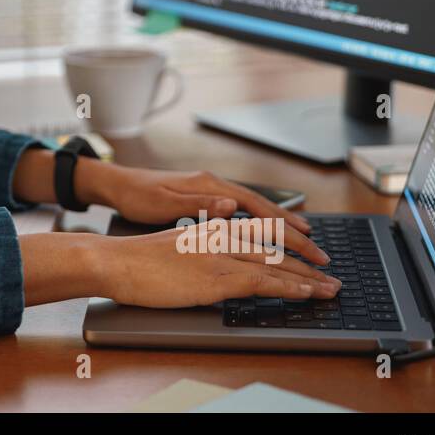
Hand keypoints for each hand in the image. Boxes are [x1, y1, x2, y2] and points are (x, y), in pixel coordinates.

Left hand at [81, 163, 328, 263]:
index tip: (308, 239)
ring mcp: (210, 192)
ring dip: (280, 225)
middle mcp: (214, 186)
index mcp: (209, 186)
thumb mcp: (162, 203)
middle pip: (262, 208)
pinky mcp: (203, 200)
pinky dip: (260, 224)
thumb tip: (231, 204)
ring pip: (254, 210)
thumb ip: (198, 205)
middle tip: (319, 249)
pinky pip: (241, 213)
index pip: (256, 205)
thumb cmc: (137, 195)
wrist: (115, 184)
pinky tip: (267, 234)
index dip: (284, 224)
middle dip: (292, 227)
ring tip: (305, 240)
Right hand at [95, 223, 340, 307]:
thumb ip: (202, 246)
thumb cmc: (139, 258)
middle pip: (276, 244)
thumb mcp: (177, 244)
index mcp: (212, 224)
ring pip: (275, 264)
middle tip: (330, 273)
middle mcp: (221, 234)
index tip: (310, 248)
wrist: (116, 260)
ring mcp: (220, 255)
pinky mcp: (216, 278)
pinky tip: (305, 293)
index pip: (262, 228)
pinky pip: (262, 282)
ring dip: (307, 277)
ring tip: (329, 287)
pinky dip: (288, 288)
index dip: (291, 238)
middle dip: (307, 259)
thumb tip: (216, 258)